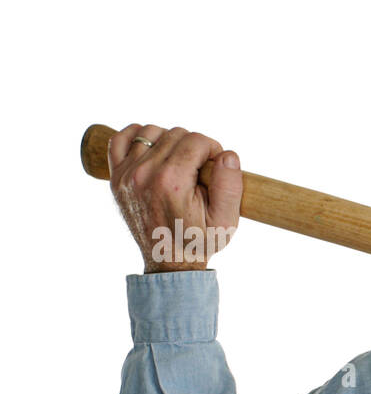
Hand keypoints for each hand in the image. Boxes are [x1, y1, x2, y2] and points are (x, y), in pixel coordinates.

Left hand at [107, 125, 241, 272]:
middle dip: (193, 146)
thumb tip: (227, 154)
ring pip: (150, 132)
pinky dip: (136, 137)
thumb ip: (231, 186)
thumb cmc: (200, 240)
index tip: (215, 165)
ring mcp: (127, 175)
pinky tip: (152, 148)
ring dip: (168, 141)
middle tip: (200, 169)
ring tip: (179, 161)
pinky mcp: (117, 178)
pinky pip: (119, 139)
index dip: (212, 149)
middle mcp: (145, 174)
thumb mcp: (226, 221)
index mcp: (172, 182)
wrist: (170, 260)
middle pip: (175, 134)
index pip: (196, 140)